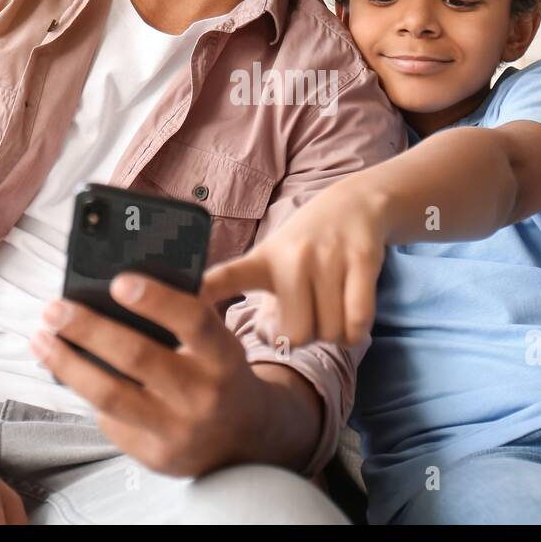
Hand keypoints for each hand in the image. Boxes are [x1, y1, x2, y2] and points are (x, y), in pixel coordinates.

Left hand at [31, 273, 270, 476]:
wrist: (245, 440)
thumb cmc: (219, 375)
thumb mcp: (218, 345)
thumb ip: (184, 321)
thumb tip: (118, 288)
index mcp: (223, 358)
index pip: (193, 322)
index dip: (156, 300)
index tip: (119, 281)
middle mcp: (203, 396)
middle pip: (137, 357)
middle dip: (88, 330)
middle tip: (54, 309)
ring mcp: (177, 432)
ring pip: (110, 395)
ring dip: (67, 364)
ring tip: (40, 339)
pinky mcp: (154, 457)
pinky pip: (109, 421)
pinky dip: (87, 393)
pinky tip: (73, 375)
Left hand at [197, 181, 388, 348]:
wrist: (355, 203)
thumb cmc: (306, 245)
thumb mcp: (272, 261)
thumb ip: (261, 301)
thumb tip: (267, 338)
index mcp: (262, 260)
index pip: (227, 277)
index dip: (203, 292)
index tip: (179, 305)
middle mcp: (292, 257)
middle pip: (295, 334)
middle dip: (303, 338)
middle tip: (307, 319)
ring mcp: (328, 258)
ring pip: (330, 332)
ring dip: (334, 334)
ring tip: (329, 310)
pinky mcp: (362, 260)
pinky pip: (358, 322)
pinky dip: (355, 332)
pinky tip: (350, 317)